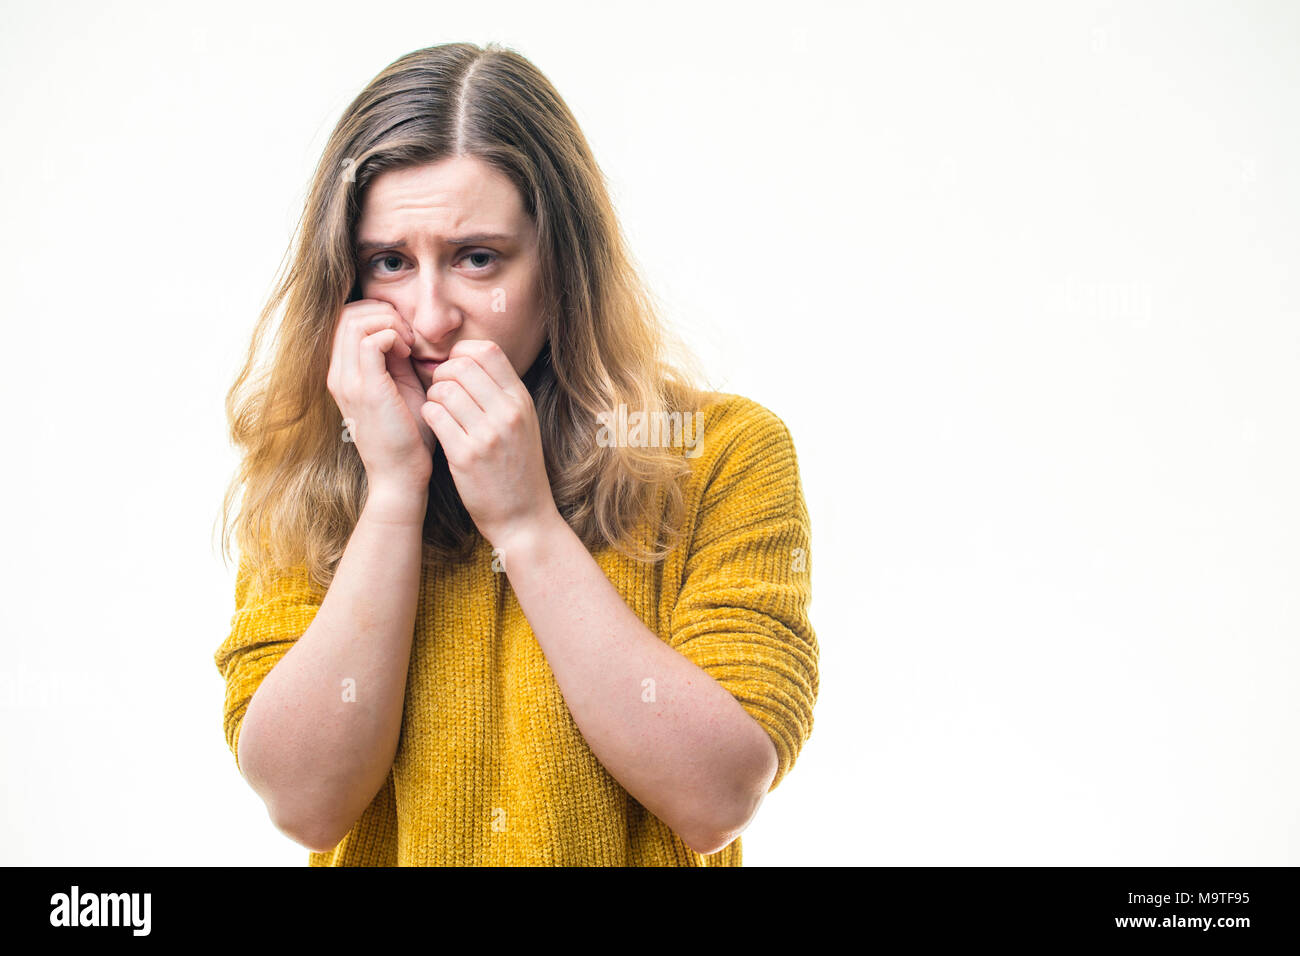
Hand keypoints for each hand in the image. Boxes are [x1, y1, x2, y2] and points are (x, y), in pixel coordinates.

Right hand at [326, 299, 435, 491]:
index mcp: (343, 373)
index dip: (378, 315)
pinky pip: (371, 340)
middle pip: (346, 313)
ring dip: (389, 322)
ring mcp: (347, 381)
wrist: (401, 476)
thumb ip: (397, 359)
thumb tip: (406, 332)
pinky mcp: (365, 389)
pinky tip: (410, 354)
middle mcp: (337, 374)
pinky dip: (394, 336)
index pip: (346, 319)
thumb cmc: (408, 435)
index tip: (406, 335)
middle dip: (383, 312)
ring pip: (355, 320)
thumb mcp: (401, 387)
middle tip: (410, 335)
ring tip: (410, 344)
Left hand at [419, 340, 560, 548]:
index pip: (487, 351)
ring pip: (443, 389)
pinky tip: (435, 426)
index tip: (456, 371)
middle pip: (460, 366)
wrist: (524, 517)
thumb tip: (469, 360)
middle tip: (441, 392)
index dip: (462, 354)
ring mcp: (487, 434)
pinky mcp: (466, 456)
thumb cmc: (518, 468)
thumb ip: (501, 393)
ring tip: (438, 411)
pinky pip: (435, 416)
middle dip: (442, 374)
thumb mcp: (523, 423)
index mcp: (521, 400)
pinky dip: (428, 416)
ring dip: (432, 396)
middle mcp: (507, 413)